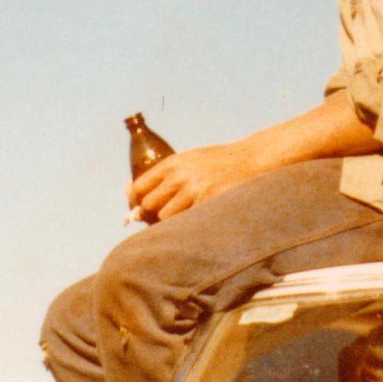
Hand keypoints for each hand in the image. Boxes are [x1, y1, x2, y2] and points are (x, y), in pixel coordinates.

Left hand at [127, 144, 261, 221]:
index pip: (138, 187)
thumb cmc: (220, 162)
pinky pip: (186, 221)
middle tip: (163, 215)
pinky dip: (188, 223)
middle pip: (148, 205)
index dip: (136, 201)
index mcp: (172, 163)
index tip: (141, 208)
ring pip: (165, 217)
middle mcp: (179, 176)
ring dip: (172, 220)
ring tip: (183, 216)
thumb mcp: (190, 160)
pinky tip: (197, 218)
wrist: (252, 158)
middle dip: (152, 213)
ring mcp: (194, 190)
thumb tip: (130, 192)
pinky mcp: (208, 202)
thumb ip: (165, 174)